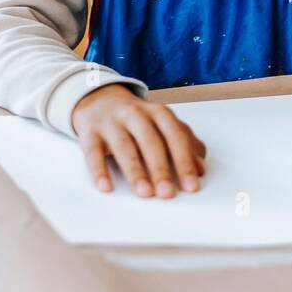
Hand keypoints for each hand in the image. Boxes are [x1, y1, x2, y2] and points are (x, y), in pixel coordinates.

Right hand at [72, 83, 205, 197]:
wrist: (99, 98)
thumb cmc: (138, 118)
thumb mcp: (162, 124)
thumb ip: (184, 142)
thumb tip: (201, 168)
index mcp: (158, 112)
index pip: (174, 135)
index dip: (184, 160)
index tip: (191, 185)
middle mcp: (135, 114)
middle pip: (150, 140)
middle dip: (160, 168)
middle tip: (167, 193)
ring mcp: (111, 122)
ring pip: (124, 146)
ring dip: (135, 171)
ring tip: (144, 193)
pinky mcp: (90, 132)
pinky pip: (93, 152)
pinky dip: (99, 170)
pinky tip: (106, 187)